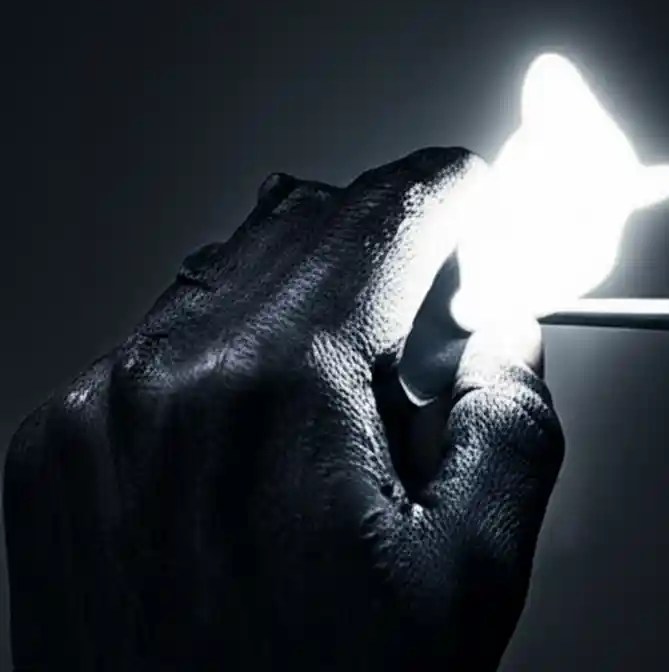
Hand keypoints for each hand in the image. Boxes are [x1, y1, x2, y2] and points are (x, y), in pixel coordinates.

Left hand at [4, 148, 564, 669]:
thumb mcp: (466, 582)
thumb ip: (510, 430)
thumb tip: (509, 341)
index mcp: (278, 394)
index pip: (383, 224)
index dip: (449, 191)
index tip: (482, 187)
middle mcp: (167, 382)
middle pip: (305, 227)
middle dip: (391, 237)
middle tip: (449, 296)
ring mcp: (97, 416)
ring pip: (230, 275)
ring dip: (314, 290)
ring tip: (367, 387)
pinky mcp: (59, 454)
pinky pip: (164, 341)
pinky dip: (239, 343)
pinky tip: (283, 424)